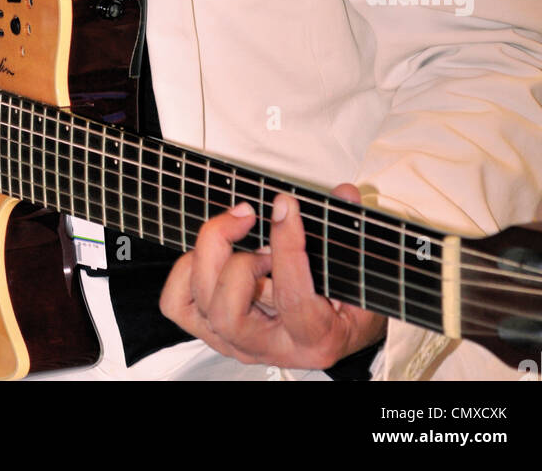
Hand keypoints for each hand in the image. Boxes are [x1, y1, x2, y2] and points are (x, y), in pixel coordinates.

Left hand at [159, 182, 386, 369]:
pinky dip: (185, 270)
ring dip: (212, 256)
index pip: (293, 297)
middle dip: (235, 258)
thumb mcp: (362, 271)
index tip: (285, 204)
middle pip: (228, 311)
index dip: (286, 244)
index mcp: (316, 337)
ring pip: (201, 304)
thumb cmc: (349, 303)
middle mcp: (272, 347)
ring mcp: (238, 341)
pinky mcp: (215, 330)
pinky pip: (179, 304)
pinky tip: (211, 249)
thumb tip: (343, 193)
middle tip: (253, 219)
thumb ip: (352, 232)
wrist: (338, 333)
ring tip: (238, 228)